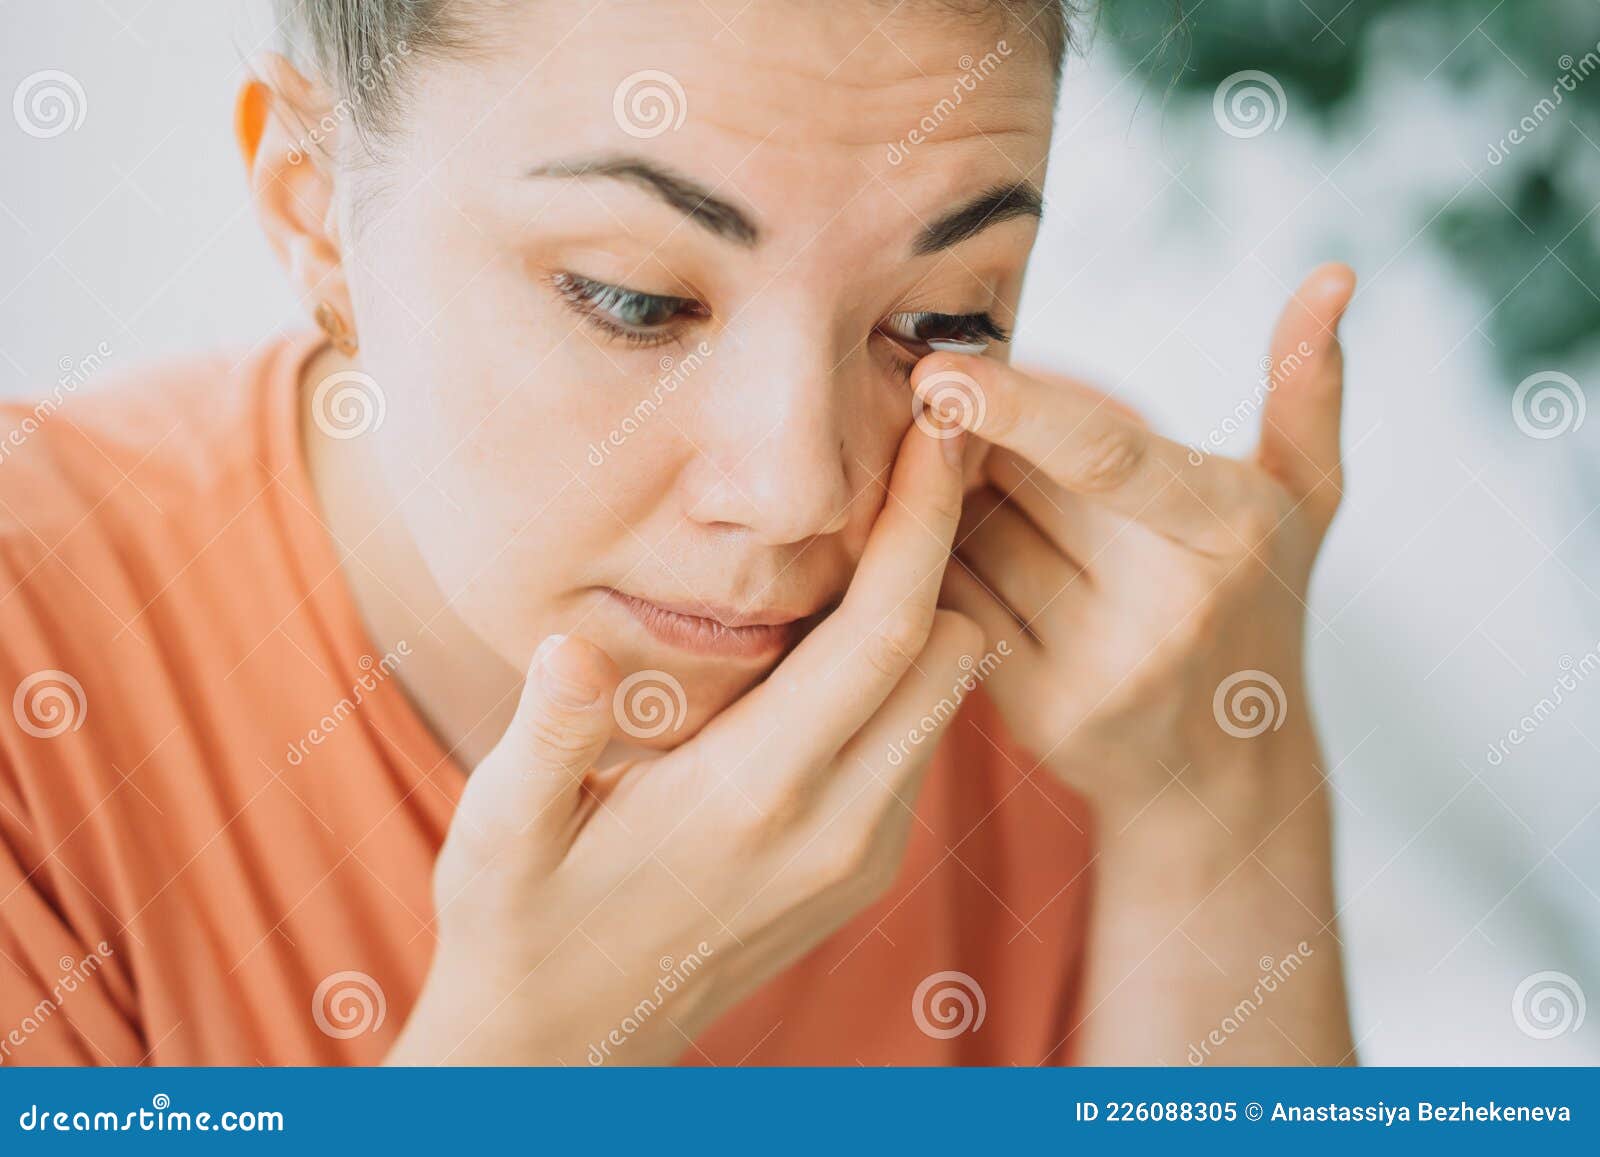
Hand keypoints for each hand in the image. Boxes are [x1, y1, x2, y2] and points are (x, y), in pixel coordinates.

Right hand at [388, 417, 981, 1065]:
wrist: (571, 1046)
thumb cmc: (521, 922)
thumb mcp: (498, 836)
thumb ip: (542, 740)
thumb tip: (570, 643)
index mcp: (754, 797)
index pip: (884, 634)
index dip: (921, 522)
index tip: (941, 428)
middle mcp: (837, 828)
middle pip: (947, 653)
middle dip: (944, 548)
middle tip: (915, 455)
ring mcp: (862, 853)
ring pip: (945, 696)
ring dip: (927, 612)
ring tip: (871, 532)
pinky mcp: (864, 865)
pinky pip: (919, 740)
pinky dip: (905, 673)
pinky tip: (836, 638)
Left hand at [926, 264, 1355, 820]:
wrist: (1223, 773)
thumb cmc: (1258, 599)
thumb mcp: (1305, 499)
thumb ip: (1306, 388)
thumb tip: (1335, 274)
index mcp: (1229, 531)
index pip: (1105, 456)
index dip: (1016, 407)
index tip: (938, 370)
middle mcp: (1168, 610)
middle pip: (1015, 489)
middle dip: (977, 441)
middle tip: (966, 415)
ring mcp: (1098, 672)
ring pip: (967, 545)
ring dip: (950, 501)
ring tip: (981, 493)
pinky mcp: (1036, 715)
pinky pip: (948, 605)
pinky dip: (932, 563)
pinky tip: (948, 548)